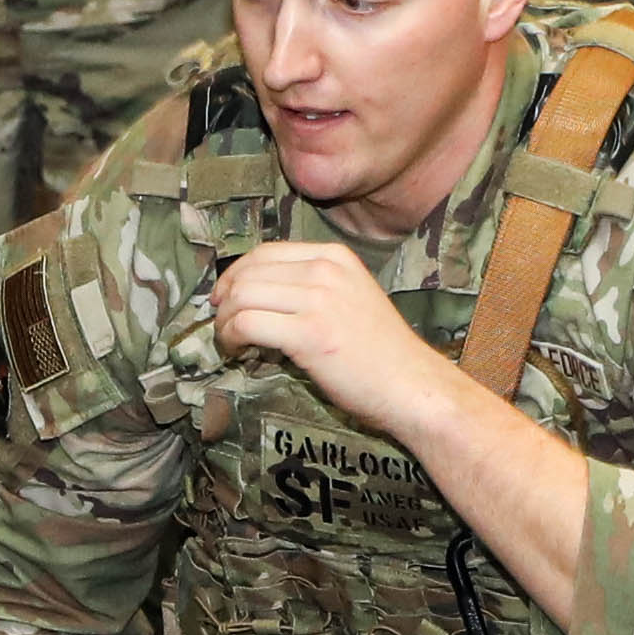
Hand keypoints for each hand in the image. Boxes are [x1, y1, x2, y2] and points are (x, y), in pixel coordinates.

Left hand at [209, 241, 448, 433]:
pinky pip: (247, 324)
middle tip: (223, 326)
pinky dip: (231, 338)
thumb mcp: (348, 297)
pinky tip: (238, 352)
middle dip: (225, 301)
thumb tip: (253, 293)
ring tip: (231, 342)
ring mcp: (318, 299)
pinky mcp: (309, 333)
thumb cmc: (378, 351)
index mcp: (334, 256)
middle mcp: (326, 270)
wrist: (410, 383)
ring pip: (242, 296)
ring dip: (224, 322)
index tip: (224, 299)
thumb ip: (308, 287)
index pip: (264, 252)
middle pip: (247, 273)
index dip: (234, 276)